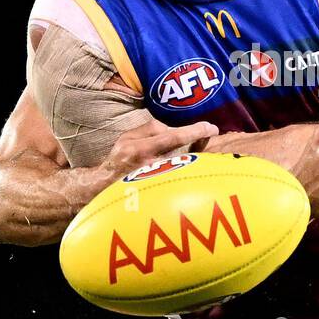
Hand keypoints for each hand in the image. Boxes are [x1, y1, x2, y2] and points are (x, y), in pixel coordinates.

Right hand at [98, 117, 219, 184]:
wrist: (106, 186)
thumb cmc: (119, 158)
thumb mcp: (127, 137)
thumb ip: (150, 128)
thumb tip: (173, 129)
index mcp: (140, 149)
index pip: (173, 138)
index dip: (194, 132)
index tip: (210, 127)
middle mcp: (150, 166)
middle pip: (184, 153)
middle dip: (200, 143)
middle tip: (212, 133)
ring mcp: (157, 181)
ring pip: (185, 165)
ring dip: (196, 155)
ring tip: (203, 145)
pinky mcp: (161, 190)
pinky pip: (182, 175)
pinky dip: (191, 166)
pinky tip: (195, 161)